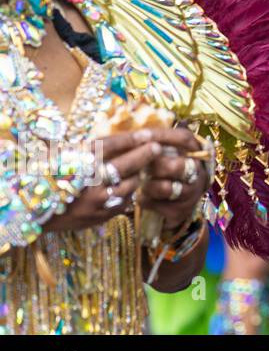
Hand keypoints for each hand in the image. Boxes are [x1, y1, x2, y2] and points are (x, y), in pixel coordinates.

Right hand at [44, 130, 162, 233]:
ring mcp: (94, 202)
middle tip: (156, 147)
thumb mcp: (63, 155)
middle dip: (145, 155)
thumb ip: (90, 148)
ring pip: (129, 185)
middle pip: (125, 165)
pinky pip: (124, 202)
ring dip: (137, 175)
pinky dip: (129, 192)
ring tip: (142, 168)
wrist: (30, 210)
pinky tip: (129, 185)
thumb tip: (123, 139)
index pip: (109, 146)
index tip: (147, 134)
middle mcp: (86, 182)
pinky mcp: (99, 216)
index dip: (131, 139)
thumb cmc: (47, 177)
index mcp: (75, 162)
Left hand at [137, 127, 211, 230]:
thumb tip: (133, 136)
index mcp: (196, 153)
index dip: (164, 135)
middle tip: (141, 165)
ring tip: (140, 183)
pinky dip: (143, 200)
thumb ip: (157, 144)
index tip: (142, 135)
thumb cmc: (167, 172)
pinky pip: (156, 204)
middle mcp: (198, 172)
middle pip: (177, 165)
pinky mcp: (181, 211)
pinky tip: (140, 197)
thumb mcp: (167, 154)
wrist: (178, 204)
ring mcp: (191, 193)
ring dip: (147, 185)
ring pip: (166, 188)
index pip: (185, 138)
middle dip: (155, 165)